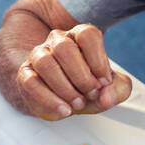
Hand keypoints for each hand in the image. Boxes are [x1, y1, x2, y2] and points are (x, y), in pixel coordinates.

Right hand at [17, 23, 131, 119]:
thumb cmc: (86, 89)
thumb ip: (119, 89)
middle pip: (64, 48)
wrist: (61, 100)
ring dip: (65, 88)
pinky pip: (31, 82)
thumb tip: (106, 96)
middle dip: (81, 76)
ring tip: (77, 103)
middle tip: (90, 94)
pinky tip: (63, 109)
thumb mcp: (110, 89)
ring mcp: (39, 55)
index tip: (104, 82)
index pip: (87, 35)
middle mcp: (58, 41)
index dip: (98, 60)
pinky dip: (49, 99)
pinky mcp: (25, 74)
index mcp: (80, 37)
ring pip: (45, 63)